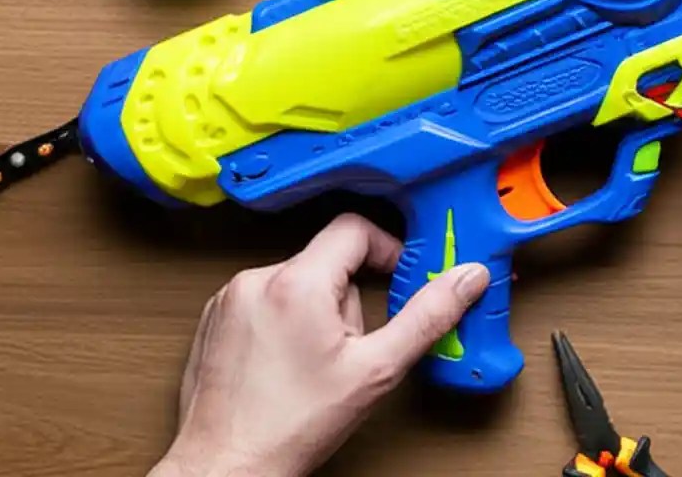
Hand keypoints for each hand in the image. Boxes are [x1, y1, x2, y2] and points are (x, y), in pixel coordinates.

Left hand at [149, 214, 489, 476]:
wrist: (228, 466)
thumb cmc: (292, 426)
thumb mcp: (376, 370)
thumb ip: (427, 317)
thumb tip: (467, 279)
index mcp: (297, 283)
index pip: (354, 228)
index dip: (387, 249)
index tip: (399, 278)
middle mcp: (256, 280)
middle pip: (326, 260)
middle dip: (350, 297)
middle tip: (352, 346)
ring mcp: (229, 299)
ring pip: (296, 281)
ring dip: (317, 310)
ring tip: (316, 362)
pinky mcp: (214, 318)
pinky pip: (265, 299)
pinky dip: (284, 321)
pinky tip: (287, 365)